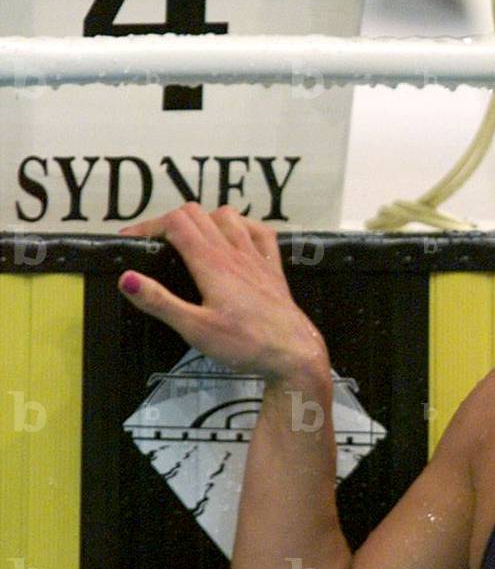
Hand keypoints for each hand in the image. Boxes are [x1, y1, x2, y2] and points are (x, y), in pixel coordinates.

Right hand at [117, 203, 327, 381]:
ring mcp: (257, 257)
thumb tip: (126, 278)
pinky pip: (260, 232)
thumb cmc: (245, 344)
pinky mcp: (273, 268)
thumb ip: (160, 302)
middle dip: (170, 221)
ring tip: (190, 239)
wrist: (293, 354)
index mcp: (211, 263)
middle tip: (155, 244)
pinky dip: (243, 226)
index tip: (132, 240)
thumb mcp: (194, 328)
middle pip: (197, 214)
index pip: (175, 222)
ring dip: (205, 219)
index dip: (149, 225)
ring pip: (228, 217)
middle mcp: (234, 252)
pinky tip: (236, 237)